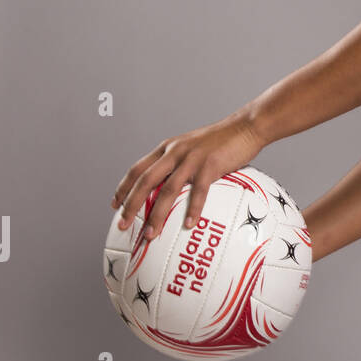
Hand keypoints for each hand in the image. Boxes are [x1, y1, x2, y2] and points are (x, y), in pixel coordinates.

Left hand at [111, 113, 264, 241]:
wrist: (246, 126)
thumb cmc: (223, 140)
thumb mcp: (193, 147)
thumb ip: (180, 162)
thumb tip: (174, 185)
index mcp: (168, 148)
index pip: (137, 169)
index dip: (123, 187)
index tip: (115, 204)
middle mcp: (175, 152)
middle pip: (145, 181)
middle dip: (131, 205)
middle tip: (123, 225)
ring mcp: (192, 159)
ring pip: (167, 190)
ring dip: (157, 214)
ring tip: (151, 233)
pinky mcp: (210, 165)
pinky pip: (198, 192)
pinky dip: (192, 210)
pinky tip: (189, 224)